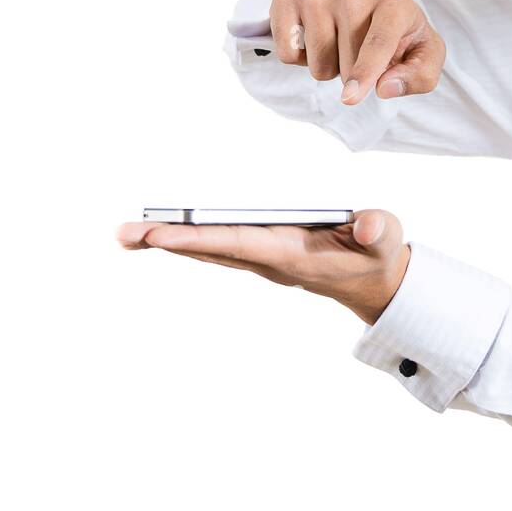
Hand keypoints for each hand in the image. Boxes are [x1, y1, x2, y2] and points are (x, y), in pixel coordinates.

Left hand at [115, 209, 409, 325]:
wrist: (377, 285)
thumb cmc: (378, 256)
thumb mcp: (387, 240)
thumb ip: (378, 230)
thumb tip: (366, 225)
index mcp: (292, 255)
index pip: (238, 243)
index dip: (199, 238)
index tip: (161, 235)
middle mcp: (270, 261)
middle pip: (212, 250)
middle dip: (168, 242)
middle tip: (124, 234)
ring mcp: (264, 260)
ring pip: (210, 250)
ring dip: (170, 243)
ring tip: (128, 234)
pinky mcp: (263, 255)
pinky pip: (219, 247)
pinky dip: (190, 240)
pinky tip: (165, 235)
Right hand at [269, 0, 445, 104]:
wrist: (366, 0)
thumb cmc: (399, 34)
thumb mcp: (425, 54)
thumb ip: (419, 76)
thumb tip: (384, 88)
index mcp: (393, 2)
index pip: (377, 42)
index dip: (364, 73)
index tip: (350, 97)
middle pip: (346, 63)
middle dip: (355, 73)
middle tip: (362, 51)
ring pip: (317, 63)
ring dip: (329, 67)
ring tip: (340, 44)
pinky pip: (286, 53)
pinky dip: (299, 59)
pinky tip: (314, 38)